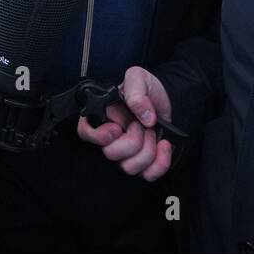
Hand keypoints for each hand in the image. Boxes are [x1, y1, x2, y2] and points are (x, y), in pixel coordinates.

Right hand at [76, 66, 173, 181]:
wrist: (167, 99)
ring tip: (151, 132)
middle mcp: (110, 139)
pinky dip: (160, 162)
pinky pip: (148, 175)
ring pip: (129, 167)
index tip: (117, 129)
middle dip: (133, 139)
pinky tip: (163, 145)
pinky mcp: (143, 164)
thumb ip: (135, 90)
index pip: (85, 133)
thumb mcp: (138, 78)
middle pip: (111, 154)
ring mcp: (126, 154)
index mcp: (101, 117)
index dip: (99, 136)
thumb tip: (143, 115)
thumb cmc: (147, 89)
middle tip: (141, 124)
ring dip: (147, 149)